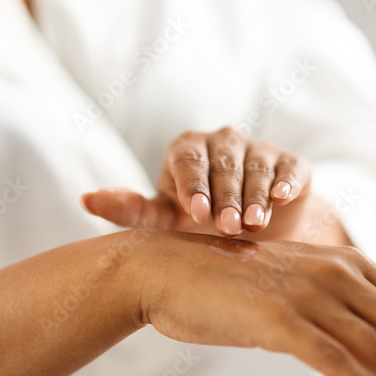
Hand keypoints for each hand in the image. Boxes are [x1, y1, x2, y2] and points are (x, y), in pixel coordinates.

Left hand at [81, 127, 322, 240]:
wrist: (253, 233)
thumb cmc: (197, 223)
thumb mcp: (163, 220)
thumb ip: (129, 210)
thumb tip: (85, 199)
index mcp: (187, 149)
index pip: (187, 160)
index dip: (192, 186)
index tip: (196, 214)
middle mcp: (222, 142)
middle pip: (223, 164)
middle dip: (226, 195)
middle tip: (227, 227)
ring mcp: (259, 150)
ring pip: (256, 167)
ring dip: (255, 195)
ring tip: (253, 223)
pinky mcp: (291, 164)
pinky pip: (289, 169)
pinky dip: (286, 182)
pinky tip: (281, 197)